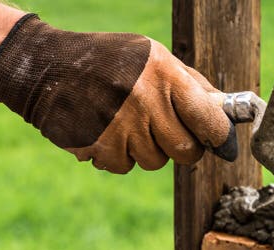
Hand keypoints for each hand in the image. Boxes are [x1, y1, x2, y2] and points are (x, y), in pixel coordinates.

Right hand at [0, 14, 235, 173]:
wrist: (47, 66)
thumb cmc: (113, 62)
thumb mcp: (155, 59)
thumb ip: (192, 86)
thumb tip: (226, 113)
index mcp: (165, 75)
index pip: (209, 120)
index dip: (220, 138)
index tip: (224, 145)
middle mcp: (145, 99)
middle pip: (186, 151)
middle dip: (183, 149)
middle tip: (168, 133)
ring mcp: (120, 124)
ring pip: (156, 162)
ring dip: (147, 150)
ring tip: (129, 123)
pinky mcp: (98, 145)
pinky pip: (125, 166)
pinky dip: (120, 156)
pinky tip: (108, 132)